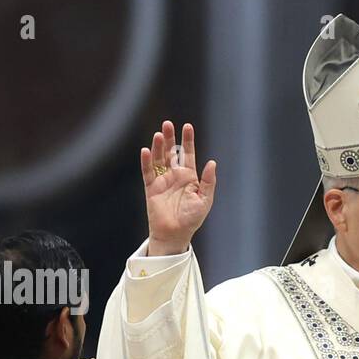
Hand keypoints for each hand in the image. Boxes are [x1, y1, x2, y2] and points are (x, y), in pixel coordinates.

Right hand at [142, 120, 216, 255]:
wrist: (176, 234)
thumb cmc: (192, 219)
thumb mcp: (205, 199)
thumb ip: (208, 181)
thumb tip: (212, 163)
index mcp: (189, 177)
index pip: (187, 154)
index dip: (187, 140)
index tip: (187, 126)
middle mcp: (175, 175)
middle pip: (171, 152)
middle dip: (169, 137)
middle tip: (167, 124)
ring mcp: (162, 180)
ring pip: (158, 159)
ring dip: (158, 146)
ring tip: (158, 134)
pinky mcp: (151, 188)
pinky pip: (148, 172)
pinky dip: (146, 161)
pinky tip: (146, 150)